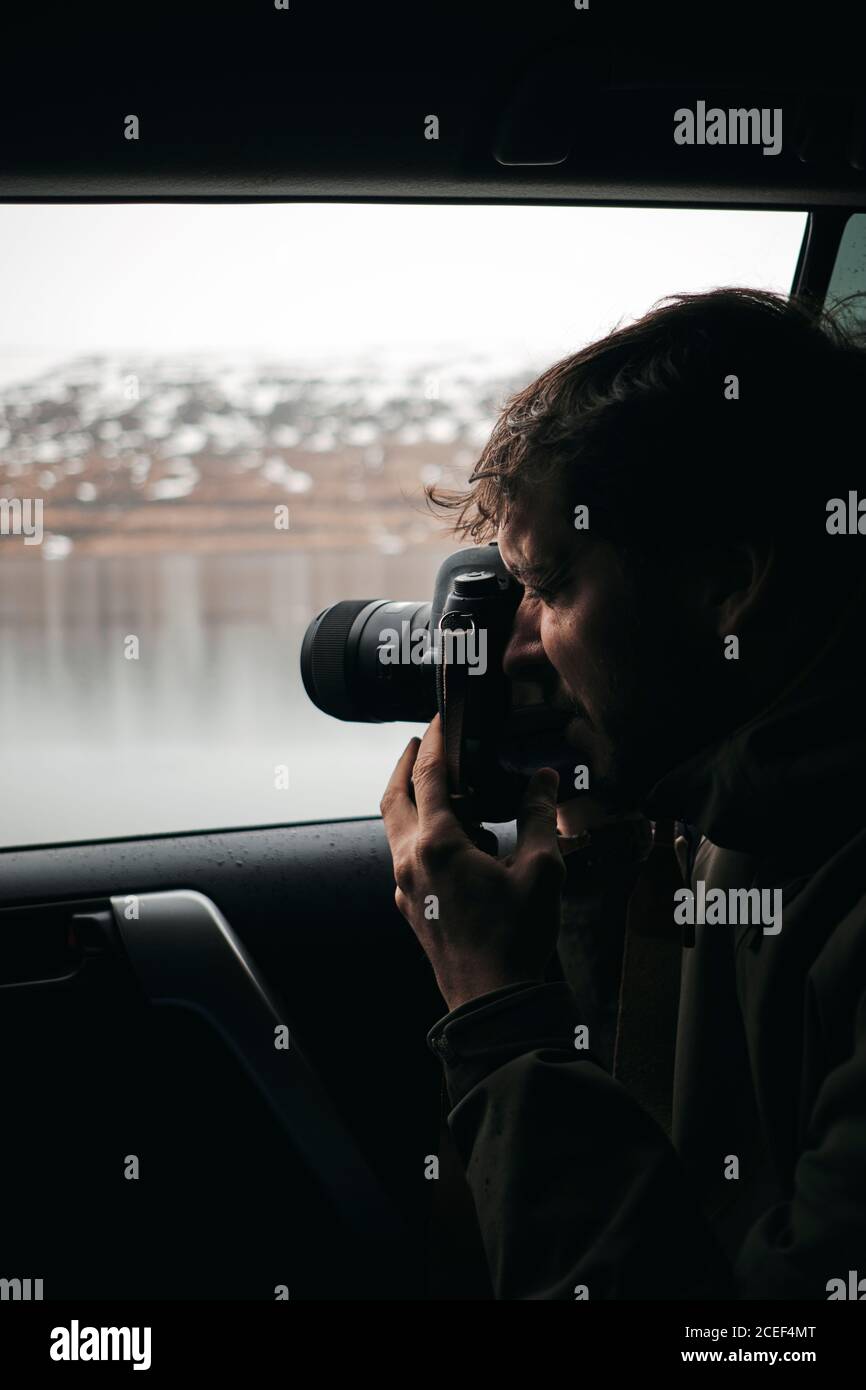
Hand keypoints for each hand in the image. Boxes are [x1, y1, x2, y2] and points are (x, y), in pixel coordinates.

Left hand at [380, 713, 584, 1010]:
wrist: (491, 999)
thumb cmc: (516, 937)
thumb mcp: (541, 871)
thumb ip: (540, 816)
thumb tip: (544, 778)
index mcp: (437, 844)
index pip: (428, 775)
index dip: (435, 741)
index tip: (443, 718)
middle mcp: (410, 860)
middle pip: (393, 796)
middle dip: (405, 764)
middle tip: (422, 741)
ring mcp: (405, 886)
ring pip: (394, 827)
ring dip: (409, 798)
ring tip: (440, 785)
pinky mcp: (410, 906)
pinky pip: (405, 855)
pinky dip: (419, 832)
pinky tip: (452, 837)